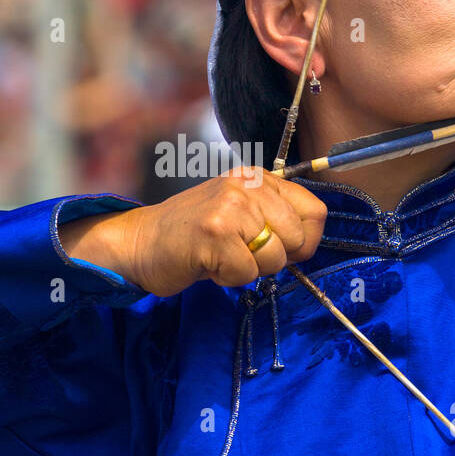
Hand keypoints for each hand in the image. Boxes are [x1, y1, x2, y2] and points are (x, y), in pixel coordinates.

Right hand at [58, 168, 327, 296]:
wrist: (140, 241)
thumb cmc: (192, 234)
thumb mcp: (240, 212)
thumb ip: (274, 218)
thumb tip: (310, 243)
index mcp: (258, 177)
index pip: (315, 211)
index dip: (305, 240)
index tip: (282, 249)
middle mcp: (247, 184)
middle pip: (297, 237)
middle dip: (275, 258)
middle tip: (241, 253)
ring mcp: (230, 206)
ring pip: (274, 257)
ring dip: (249, 269)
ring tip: (221, 256)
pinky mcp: (215, 233)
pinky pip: (247, 272)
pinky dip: (229, 278)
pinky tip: (208, 263)